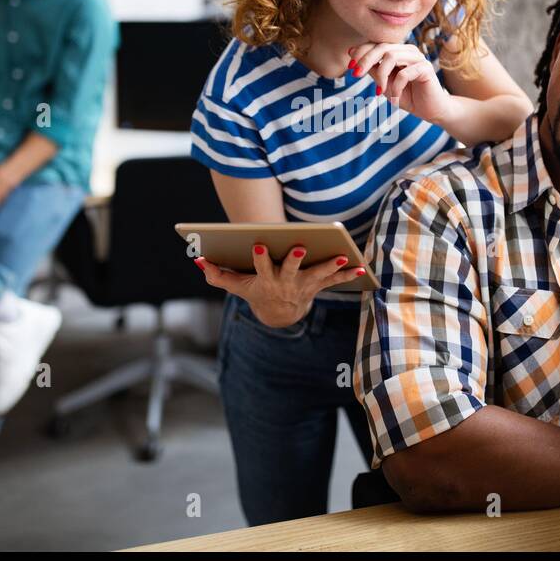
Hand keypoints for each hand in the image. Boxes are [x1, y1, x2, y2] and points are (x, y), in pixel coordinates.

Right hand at [194, 244, 365, 327]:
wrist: (278, 314)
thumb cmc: (255, 291)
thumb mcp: (235, 286)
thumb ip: (216, 273)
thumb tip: (198, 259)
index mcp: (266, 280)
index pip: (261, 268)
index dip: (259, 259)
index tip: (257, 246)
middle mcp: (286, 283)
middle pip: (291, 269)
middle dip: (295, 259)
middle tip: (301, 247)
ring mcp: (305, 285)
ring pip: (318, 275)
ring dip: (330, 267)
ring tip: (340, 257)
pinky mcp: (319, 286)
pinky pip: (335, 281)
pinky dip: (348, 275)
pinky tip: (361, 268)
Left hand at [348, 42, 454, 124]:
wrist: (431, 111)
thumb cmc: (408, 96)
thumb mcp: (385, 83)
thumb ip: (373, 69)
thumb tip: (352, 54)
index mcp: (398, 51)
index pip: (377, 45)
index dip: (361, 53)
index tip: (350, 66)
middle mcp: (408, 51)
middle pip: (382, 47)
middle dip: (366, 60)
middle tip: (355, 74)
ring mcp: (418, 58)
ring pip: (392, 56)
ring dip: (381, 75)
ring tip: (380, 91)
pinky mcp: (426, 68)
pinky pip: (404, 73)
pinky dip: (396, 87)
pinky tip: (396, 99)